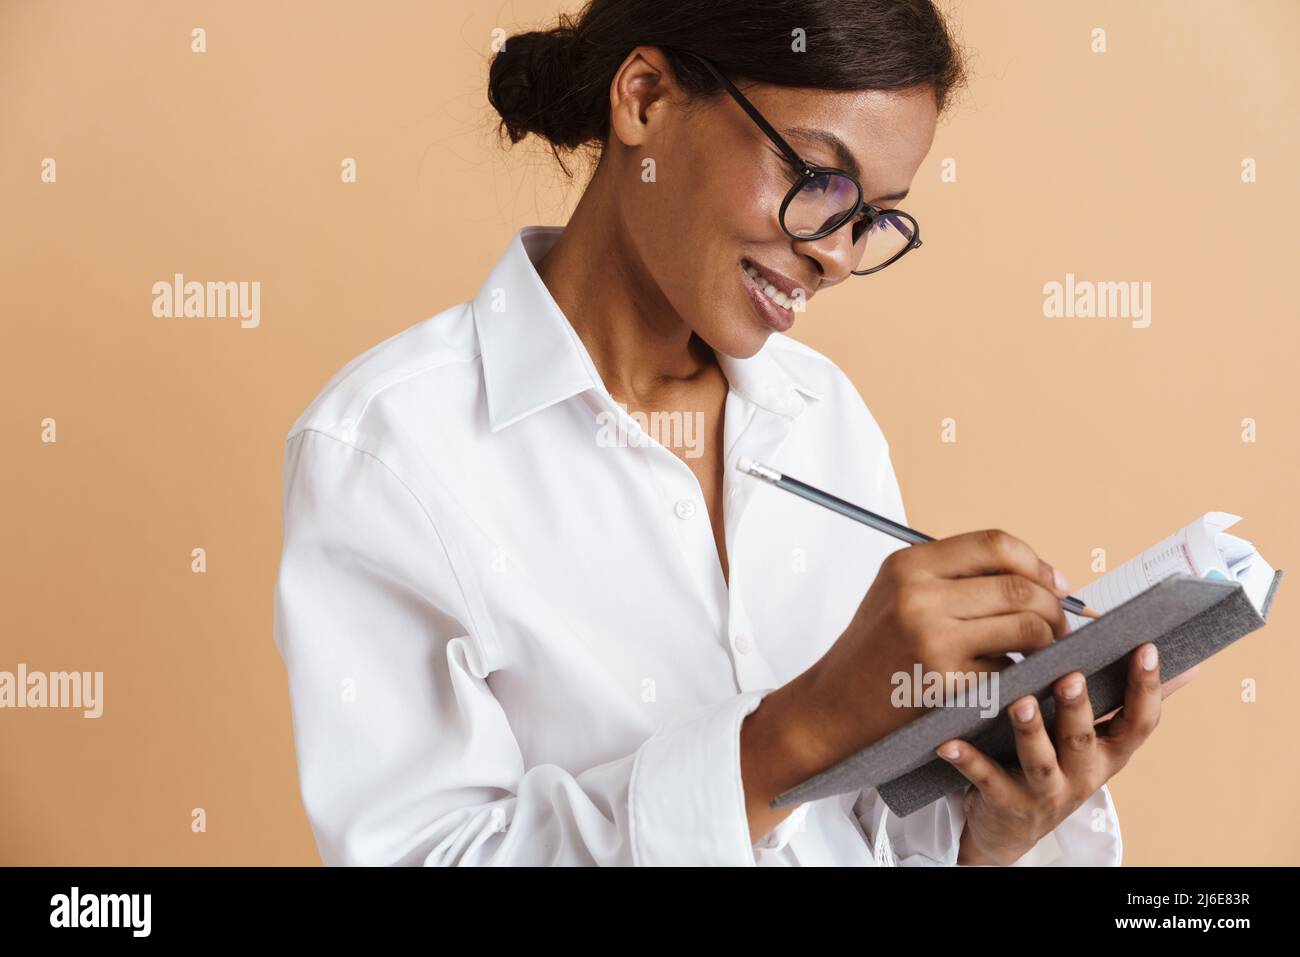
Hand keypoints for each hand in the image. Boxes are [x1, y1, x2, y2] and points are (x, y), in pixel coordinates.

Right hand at [741, 528, 1076, 841]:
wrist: (832, 708)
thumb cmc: (874, 652)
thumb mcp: (898, 594)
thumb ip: (955, 576)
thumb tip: (1043, 577)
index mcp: (908, 565)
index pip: (996, 543)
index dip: (1036, 563)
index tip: (1054, 584)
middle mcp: (918, 596)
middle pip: (1021, 587)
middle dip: (1054, 608)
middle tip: (1059, 628)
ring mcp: (932, 640)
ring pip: (1028, 627)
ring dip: (1050, 642)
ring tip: (1042, 653)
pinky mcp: (946, 684)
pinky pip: (1013, 671)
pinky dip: (1024, 676)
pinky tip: (1014, 681)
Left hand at [938, 642, 1195, 864]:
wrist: (1014, 828)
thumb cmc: (1060, 764)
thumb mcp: (1102, 740)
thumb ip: (1134, 702)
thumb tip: (1190, 667)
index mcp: (1109, 753)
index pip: (1139, 722)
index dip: (1146, 687)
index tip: (1145, 648)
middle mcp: (1083, 774)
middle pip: (1083, 739)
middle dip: (1079, 708)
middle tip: (1071, 676)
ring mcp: (1045, 791)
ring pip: (1038, 761)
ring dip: (1029, 730)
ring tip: (1019, 703)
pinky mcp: (1006, 802)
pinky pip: (985, 779)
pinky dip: (967, 761)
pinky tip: (948, 743)